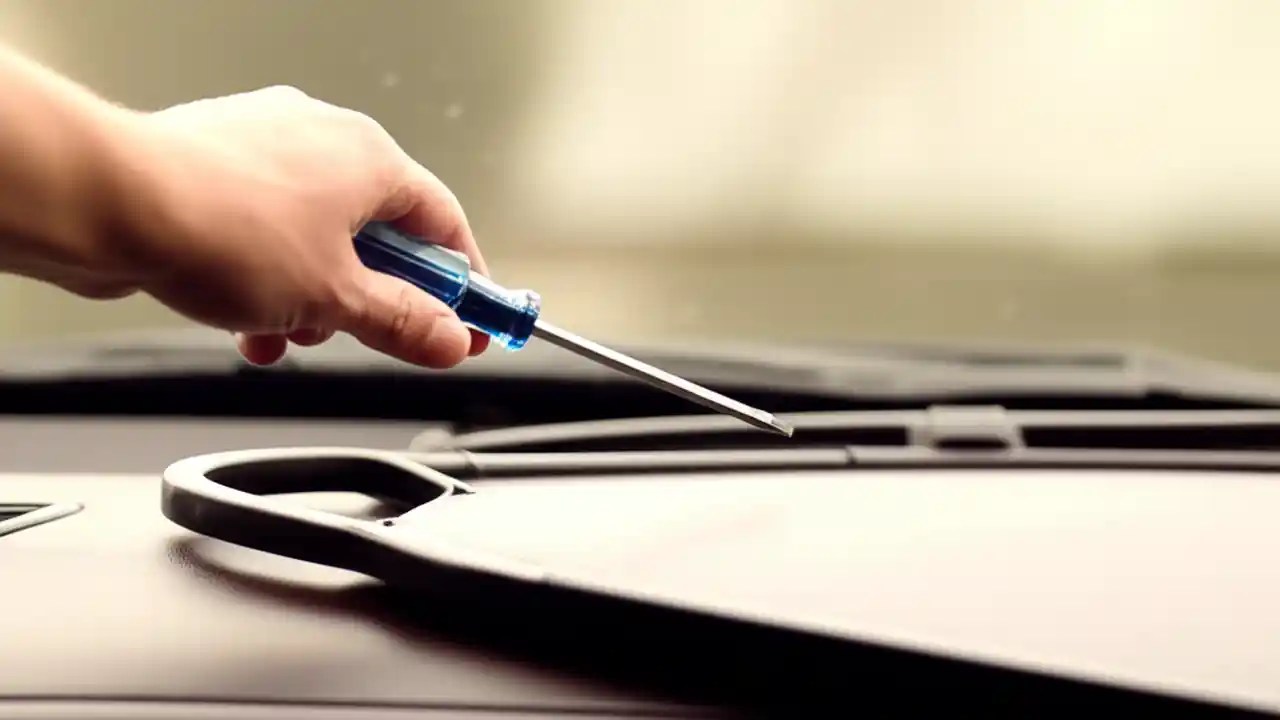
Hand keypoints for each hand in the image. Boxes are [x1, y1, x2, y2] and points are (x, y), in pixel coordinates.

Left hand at [118, 85, 488, 366]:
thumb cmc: (222, 228)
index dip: (464, 286)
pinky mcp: (219, 166)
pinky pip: (269, 232)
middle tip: (376, 339)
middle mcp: (323, 138)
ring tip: (289, 333)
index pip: (444, 226)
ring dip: (317, 298)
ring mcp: (267, 147)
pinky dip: (270, 279)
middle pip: (380, 235)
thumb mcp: (334, 298)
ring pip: (319, 239)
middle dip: (375, 299)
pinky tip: (250, 321)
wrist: (107, 203)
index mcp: (370, 157)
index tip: (471, 326)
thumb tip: (448, 339)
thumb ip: (402, 322)